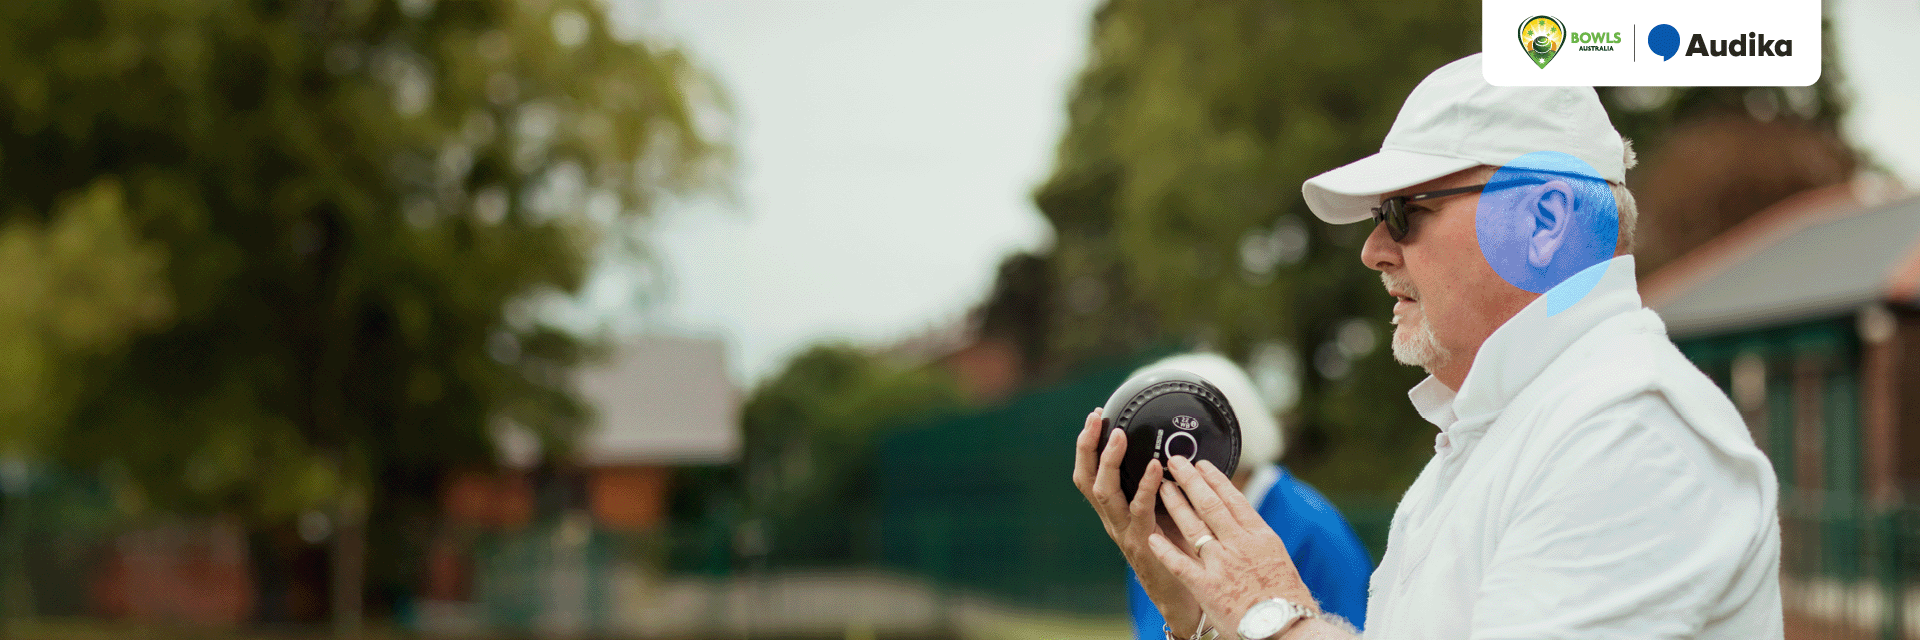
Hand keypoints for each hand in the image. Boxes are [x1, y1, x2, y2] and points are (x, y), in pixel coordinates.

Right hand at [1072, 408, 1203, 635]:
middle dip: (1088, 446)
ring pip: (1105, 493)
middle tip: (1097, 419)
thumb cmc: (1175, 551)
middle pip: (1087, 479)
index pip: (1089, 474)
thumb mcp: (1162, 513)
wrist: (1181, 597)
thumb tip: (1179, 449)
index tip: (1095, 416)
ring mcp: (1125, 532)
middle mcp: (1112, 520)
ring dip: (1109, 462)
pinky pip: (1139, 512)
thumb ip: (1162, 487)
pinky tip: (1155, 469)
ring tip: (1119, 436)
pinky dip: (1145, 487)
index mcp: (1114, 511)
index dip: (1087, 446)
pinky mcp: (1144, 543)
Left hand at [1149, 455, 1317, 636]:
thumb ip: (1260, 544)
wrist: (1288, 629)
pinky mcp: (1207, 586)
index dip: (1215, 479)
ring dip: (1175, 504)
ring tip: (1162, 487)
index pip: (1234, 499)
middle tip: (1175, 463)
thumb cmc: (1289, 602)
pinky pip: (1180, 563)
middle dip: (1190, 480)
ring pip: (1193, 526)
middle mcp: (1239, 544)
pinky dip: (1164, 549)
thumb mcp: (1279, 562)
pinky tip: (1151, 537)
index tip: (1202, 465)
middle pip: (1210, 505)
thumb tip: (1250, 529)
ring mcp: (1221, 564)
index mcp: (1261, 537)